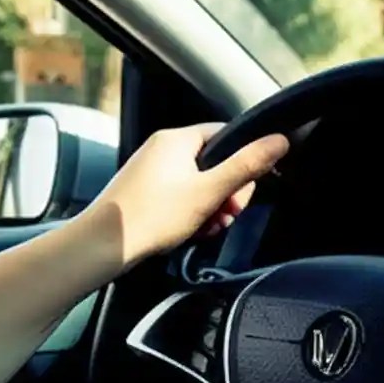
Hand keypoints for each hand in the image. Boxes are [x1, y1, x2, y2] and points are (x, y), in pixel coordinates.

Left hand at [82, 123, 288, 265]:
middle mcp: (164, 149)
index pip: (228, 136)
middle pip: (216, 162)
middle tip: (225, 213)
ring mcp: (153, 170)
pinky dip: (194, 211)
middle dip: (228, 191)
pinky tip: (194, 229)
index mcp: (178, 139)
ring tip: (208, 225)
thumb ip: (246, 165)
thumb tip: (279, 141)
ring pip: (202, 182)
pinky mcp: (147, 190)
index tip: (245, 189)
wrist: (103, 246)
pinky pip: (184, 194)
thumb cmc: (152, 217)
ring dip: (213, 205)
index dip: (244, 163)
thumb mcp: (209, 191)